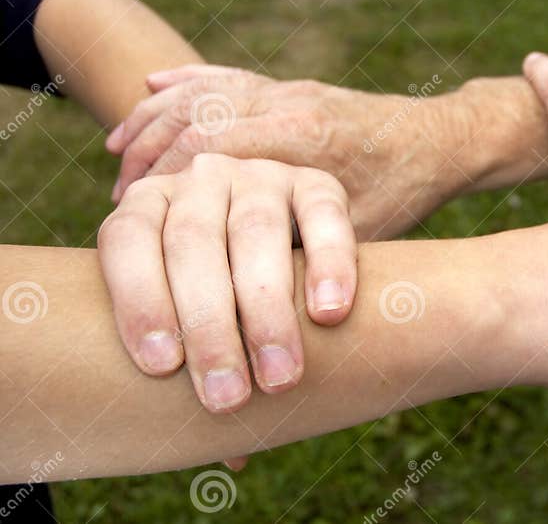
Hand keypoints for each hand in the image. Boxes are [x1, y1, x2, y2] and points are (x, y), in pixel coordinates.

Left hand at [97, 153, 357, 412]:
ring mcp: (260, 176)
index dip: (140, 302)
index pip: (129, 241)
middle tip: (226, 398)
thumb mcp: (197, 315)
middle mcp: (200, 180)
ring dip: (267, 311)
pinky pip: (323, 216)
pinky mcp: (317, 183)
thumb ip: (198, 366)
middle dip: (209, 326)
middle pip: (193, 244)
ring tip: (280, 377)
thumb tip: (227, 460)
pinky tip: (329, 313)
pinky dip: (329, 264)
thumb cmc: (229, 299)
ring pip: (255, 234)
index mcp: (148, 204)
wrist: (292, 239)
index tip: (162, 369)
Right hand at [105, 65, 474, 239]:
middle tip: (120, 197)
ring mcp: (287, 90)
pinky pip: (224, 75)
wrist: (442, 141)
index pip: (214, 149)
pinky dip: (182, 83)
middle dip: (150, 155)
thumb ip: (308, 250)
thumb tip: (254, 300)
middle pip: (197, 117)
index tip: (135, 213)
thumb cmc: (407, 193)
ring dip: (156, 120)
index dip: (167, 179)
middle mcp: (289, 104)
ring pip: (203, 92)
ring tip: (120, 158)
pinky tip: (148, 86)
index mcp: (306, 140)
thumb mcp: (363, 231)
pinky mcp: (289, 88)